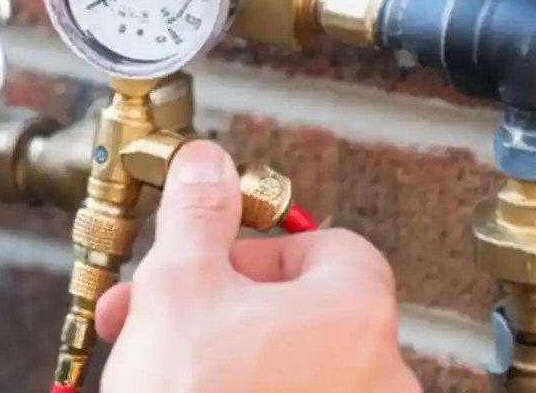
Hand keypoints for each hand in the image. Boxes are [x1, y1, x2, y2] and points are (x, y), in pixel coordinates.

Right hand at [97, 143, 418, 392]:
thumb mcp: (176, 285)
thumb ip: (197, 213)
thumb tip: (206, 165)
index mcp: (356, 314)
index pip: (331, 246)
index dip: (260, 248)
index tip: (214, 260)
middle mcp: (379, 375)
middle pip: (301, 308)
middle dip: (219, 300)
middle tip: (164, 308)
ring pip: (288, 362)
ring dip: (222, 347)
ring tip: (156, 355)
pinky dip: (241, 388)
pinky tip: (184, 387)